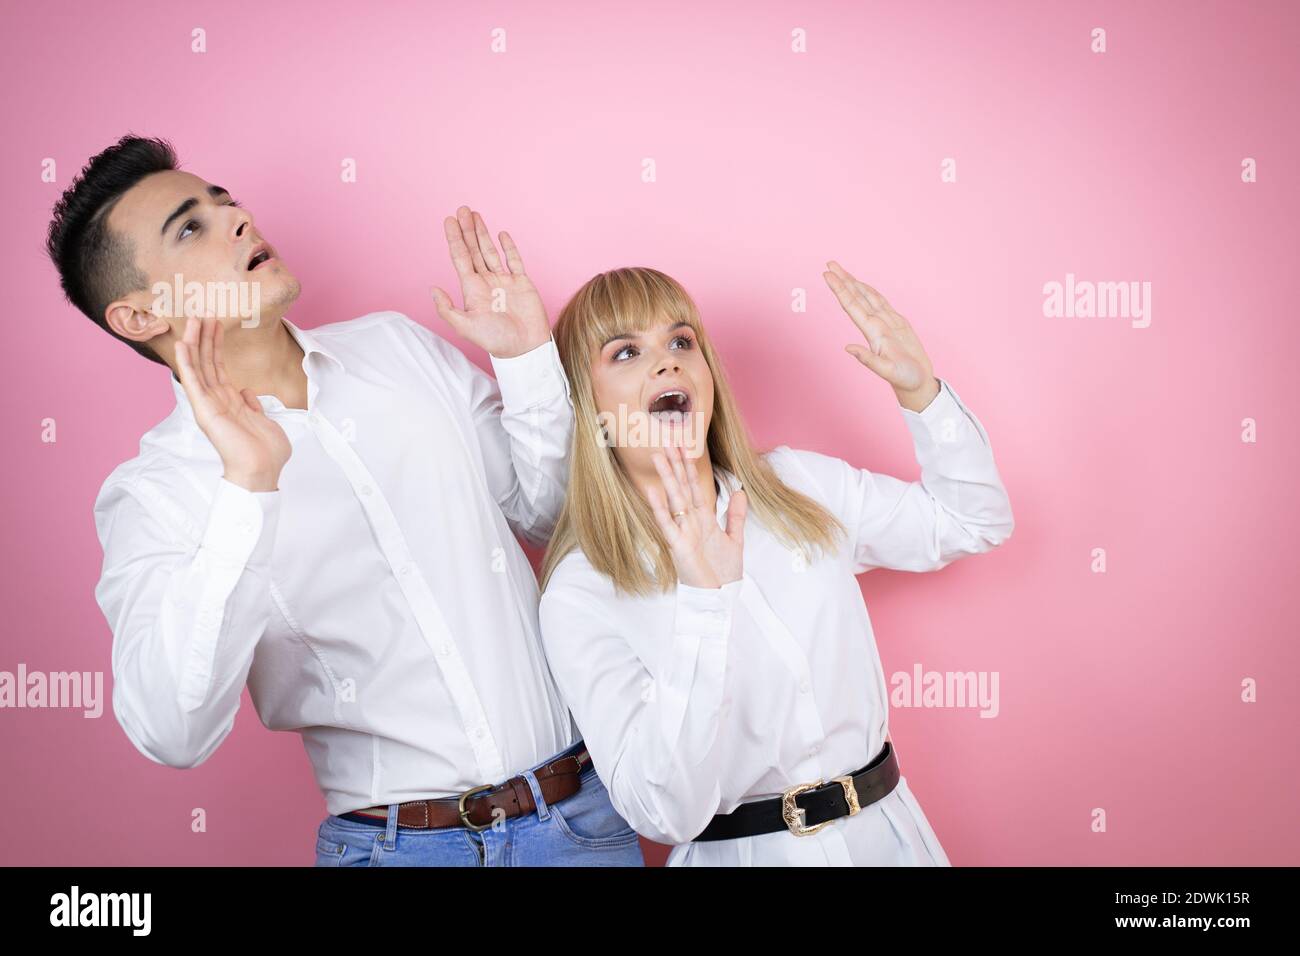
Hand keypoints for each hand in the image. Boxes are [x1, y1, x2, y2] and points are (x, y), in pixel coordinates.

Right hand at [174, 316, 291, 491]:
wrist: (262, 470)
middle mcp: (217, 401)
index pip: (219, 367)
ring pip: (198, 367)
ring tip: (192, 320)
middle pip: (207, 362)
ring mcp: (209, 405)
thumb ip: (253, 405)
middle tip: (202, 313)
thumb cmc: (266, 452)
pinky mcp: (204, 411)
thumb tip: (247, 392)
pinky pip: (193, 382)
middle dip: (204, 337)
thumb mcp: (264, 421)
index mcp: (230, 402)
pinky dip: (187, 362)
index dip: (216, 345)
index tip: (216, 324)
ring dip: (194, 342)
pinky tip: (183, 344)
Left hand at [430, 206, 549, 358]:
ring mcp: (504, 281)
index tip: (449, 220)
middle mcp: (486, 282)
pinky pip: (514, 260)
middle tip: (461, 209)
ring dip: (483, 233)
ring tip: (475, 215)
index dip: (454, 238)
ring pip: (490, 251)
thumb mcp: (466, 327)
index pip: (460, 257)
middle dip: (467, 229)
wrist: (525, 348)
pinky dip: (508, 247)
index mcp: (472, 289)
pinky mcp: (522, 283)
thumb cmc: (496, 341)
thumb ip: (447, 309)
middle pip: (473, 250)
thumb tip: (433, 289)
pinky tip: (501, 234)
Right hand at [646, 444, 746, 588]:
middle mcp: (690, 523)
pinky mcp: (678, 546)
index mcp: (703, 520)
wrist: (719, 598)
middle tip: (667, 440)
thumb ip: (735, 516)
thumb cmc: (722, 574)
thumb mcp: (735, 540)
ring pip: (674, 500)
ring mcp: (683, 533)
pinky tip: (653, 491)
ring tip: (660, 456)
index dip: (690, 467)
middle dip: (675, 465)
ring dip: (667, 478)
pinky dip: (660, 508)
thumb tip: (740, 492)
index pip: (695, 487)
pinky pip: (667, 524)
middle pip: (682, 488)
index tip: (685, 446)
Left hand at [823, 261, 938, 410]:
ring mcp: (886, 324)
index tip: (827, 275)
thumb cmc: (904, 380)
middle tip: (829, 264)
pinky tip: (865, 287)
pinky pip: (882, 304)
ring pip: (868, 298)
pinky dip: (872, 293)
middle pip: (856, 297)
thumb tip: (847, 348)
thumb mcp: (886, 371)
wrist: (917, 384)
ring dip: (855, 284)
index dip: (840, 290)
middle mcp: (876, 326)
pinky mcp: (898, 324)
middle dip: (843, 280)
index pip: (852, 306)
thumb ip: (868, 359)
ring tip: (842, 270)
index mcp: (872, 333)